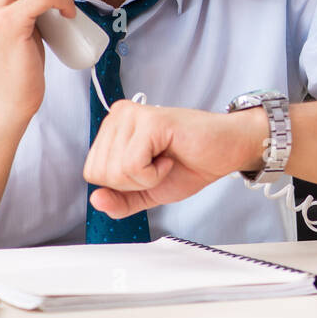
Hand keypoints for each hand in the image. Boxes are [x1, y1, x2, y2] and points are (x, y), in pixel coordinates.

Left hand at [83, 102, 265, 217]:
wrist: (225, 153)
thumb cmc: (190, 163)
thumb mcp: (146, 192)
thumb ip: (119, 201)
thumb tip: (96, 200)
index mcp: (113, 128)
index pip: (91, 171)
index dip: (121, 185)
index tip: (148, 170)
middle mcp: (119, 116)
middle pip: (99, 172)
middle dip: (132, 183)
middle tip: (158, 166)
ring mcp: (133, 116)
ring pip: (114, 171)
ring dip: (145, 178)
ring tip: (164, 160)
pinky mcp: (150, 122)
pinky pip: (132, 166)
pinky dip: (153, 174)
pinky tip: (168, 158)